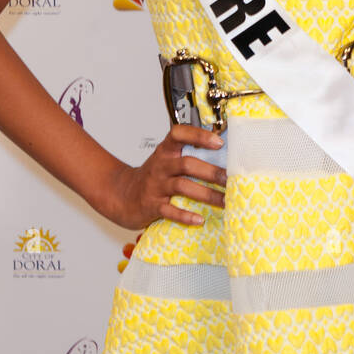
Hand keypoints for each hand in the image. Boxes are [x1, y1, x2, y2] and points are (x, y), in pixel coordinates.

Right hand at [99, 123, 226, 229]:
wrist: (123, 195)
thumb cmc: (153, 177)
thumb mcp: (167, 159)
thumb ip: (189, 153)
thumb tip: (225, 152)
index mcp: (165, 151)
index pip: (178, 134)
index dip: (198, 135)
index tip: (218, 141)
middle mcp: (161, 166)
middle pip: (187, 164)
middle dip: (211, 172)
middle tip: (230, 179)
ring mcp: (156, 186)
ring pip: (182, 187)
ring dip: (206, 194)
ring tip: (225, 201)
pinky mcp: (152, 205)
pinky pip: (170, 211)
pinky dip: (185, 216)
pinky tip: (200, 219)